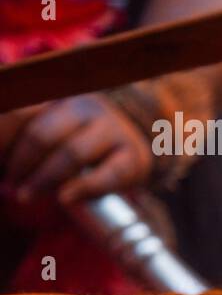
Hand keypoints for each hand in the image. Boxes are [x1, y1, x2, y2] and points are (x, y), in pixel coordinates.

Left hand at [0, 93, 153, 205]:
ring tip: (27, 196)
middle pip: (43, 134)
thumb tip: (3, 172)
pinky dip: (85, 188)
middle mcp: (86, 105)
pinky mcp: (134, 154)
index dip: (3, 138)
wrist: (123, 157)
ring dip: (45, 179)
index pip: (21, 112)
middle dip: (21, 164)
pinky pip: (109, 173)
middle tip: (9, 186)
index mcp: (58, 95)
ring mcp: (113, 127)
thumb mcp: (41, 137)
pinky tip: (65, 199)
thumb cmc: (69, 148)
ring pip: (73, 153)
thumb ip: (19, 142)